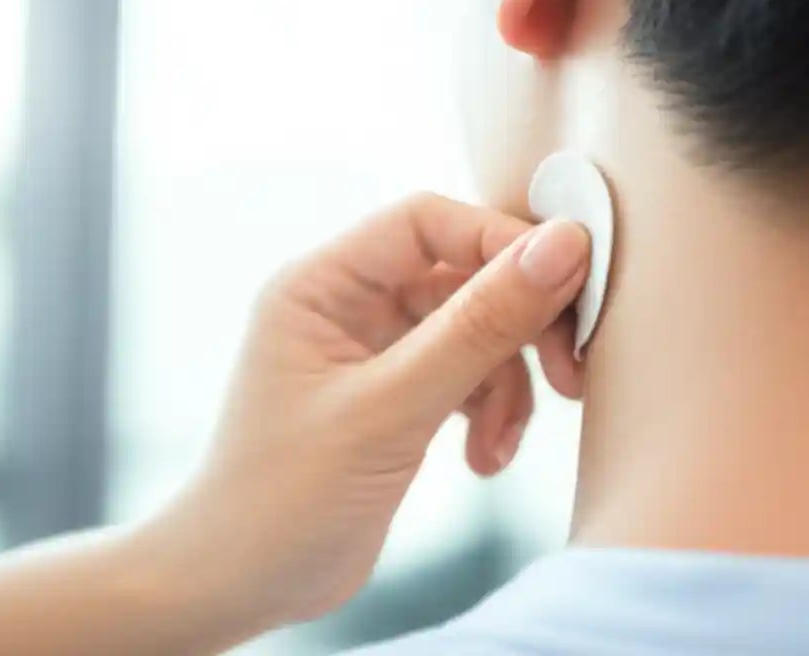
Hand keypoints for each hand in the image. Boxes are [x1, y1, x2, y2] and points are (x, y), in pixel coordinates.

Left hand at [135, 193, 589, 646]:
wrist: (239, 588)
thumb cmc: (281, 498)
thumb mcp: (390, 409)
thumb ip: (478, 327)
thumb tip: (562, 247)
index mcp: (322, 284)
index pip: (427, 222)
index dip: (501, 241)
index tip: (569, 282)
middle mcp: (348, 306)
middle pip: (464, 276)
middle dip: (519, 325)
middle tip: (568, 372)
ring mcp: (374, 353)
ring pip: (477, 333)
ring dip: (507, 387)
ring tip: (498, 447)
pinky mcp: (397, 398)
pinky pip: (469, 379)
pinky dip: (491, 415)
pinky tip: (484, 461)